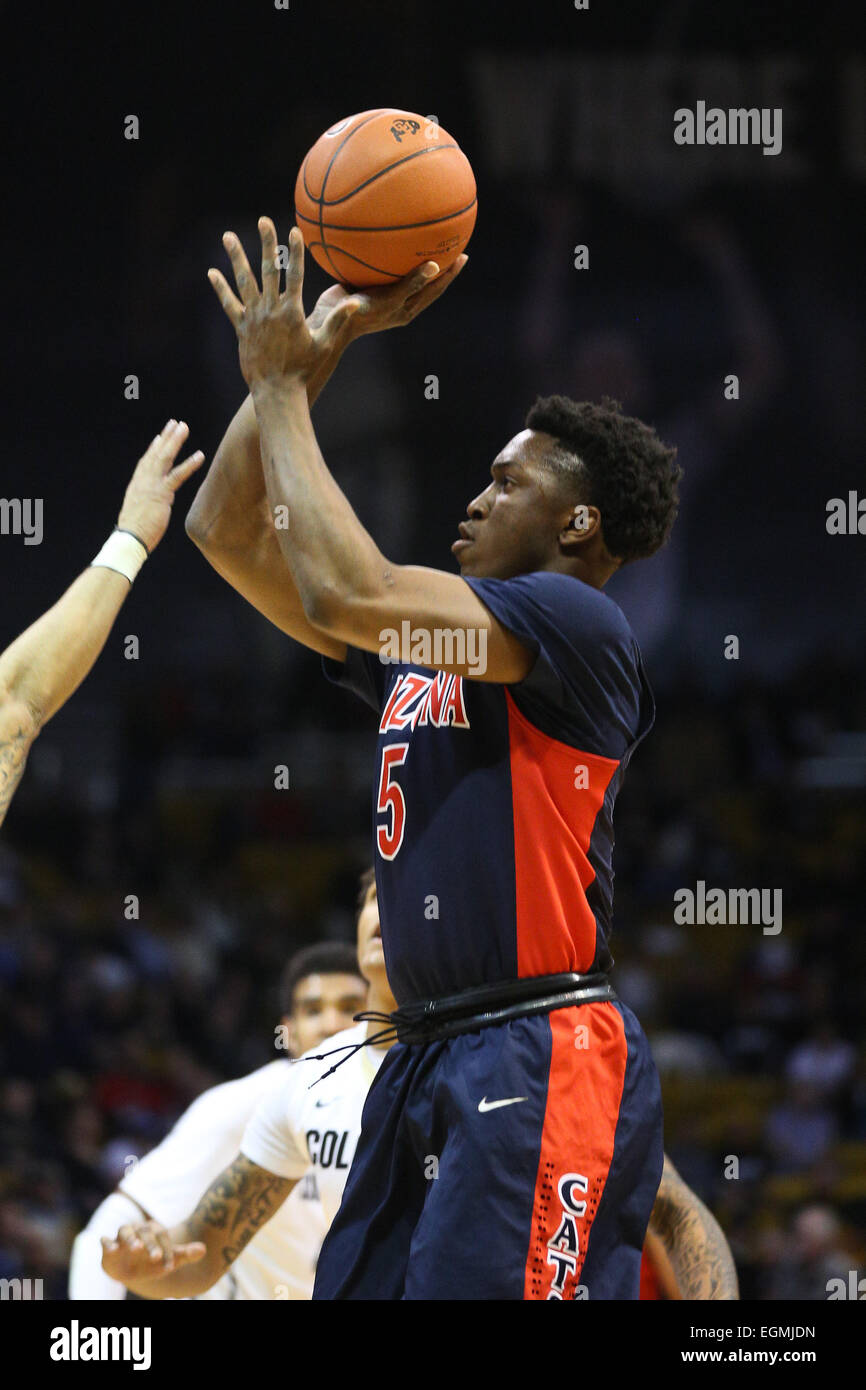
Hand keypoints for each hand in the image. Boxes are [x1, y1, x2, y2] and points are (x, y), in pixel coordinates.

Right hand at [101, 1220, 205, 1285]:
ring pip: (125, 1231)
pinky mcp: (109, 1248)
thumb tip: (204, 1249)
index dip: (167, 1251)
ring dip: (130, 1239)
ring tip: (135, 1249)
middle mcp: (138, 1230)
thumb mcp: (171, 1259)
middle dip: (150, 1244)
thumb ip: (186, 1254)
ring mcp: (122, 1238)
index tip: (171, 1267)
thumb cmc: (156, 1261)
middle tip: (155, 1257)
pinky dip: (108, 1243)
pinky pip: (106, 1241)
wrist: (136, 1270)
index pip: (162, 1236)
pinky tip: (112, 1249)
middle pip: (144, 1232)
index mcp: (154, 1230)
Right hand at [117, 420, 203, 551]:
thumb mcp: (139, 512)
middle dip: (166, 437)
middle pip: (156, 453)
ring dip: (175, 441)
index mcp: (137, 484)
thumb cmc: (135, 531)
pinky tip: (200, 455)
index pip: (146, 462)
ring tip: (184, 427)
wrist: (130, 538)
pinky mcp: (162, 493)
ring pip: (165, 457)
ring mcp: (152, 485)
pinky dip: (189, 464)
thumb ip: (145, 503)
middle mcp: (143, 480)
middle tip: (175, 423)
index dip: (154, 448)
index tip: (160, 436)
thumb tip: (150, 505)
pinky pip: (177, 475)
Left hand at [208, 219, 361, 389]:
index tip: (294, 231)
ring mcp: (254, 318)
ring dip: (236, 257)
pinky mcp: (242, 328)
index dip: (294, 252)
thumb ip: (338, 321)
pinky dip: (221, 288)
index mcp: (292, 312)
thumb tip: (356, 303)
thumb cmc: (303, 369)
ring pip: (244, 281)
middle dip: (266, 243)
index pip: (294, 275)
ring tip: (228, 236)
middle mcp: (271, 310)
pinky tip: (212, 272)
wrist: (277, 390)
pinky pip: (229, 304)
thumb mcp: (324, 344)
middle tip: (263, 221)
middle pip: (268, 270)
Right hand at [306, 253, 468, 339]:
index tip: (462, 255)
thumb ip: (410, 283)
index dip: (450, 274)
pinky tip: (384, 237)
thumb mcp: (389, 299)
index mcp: (407, 309)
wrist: (329, 324)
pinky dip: (387, 254)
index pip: (435, 290)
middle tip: (450, 244)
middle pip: (424, 282)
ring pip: (403, 275)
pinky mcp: (366, 288)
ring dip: (413, 259)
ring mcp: (382, 296)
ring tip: (421, 238)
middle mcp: (398, 303)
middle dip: (438, 265)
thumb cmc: (360, 315)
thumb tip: (434, 265)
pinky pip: (382, 268)